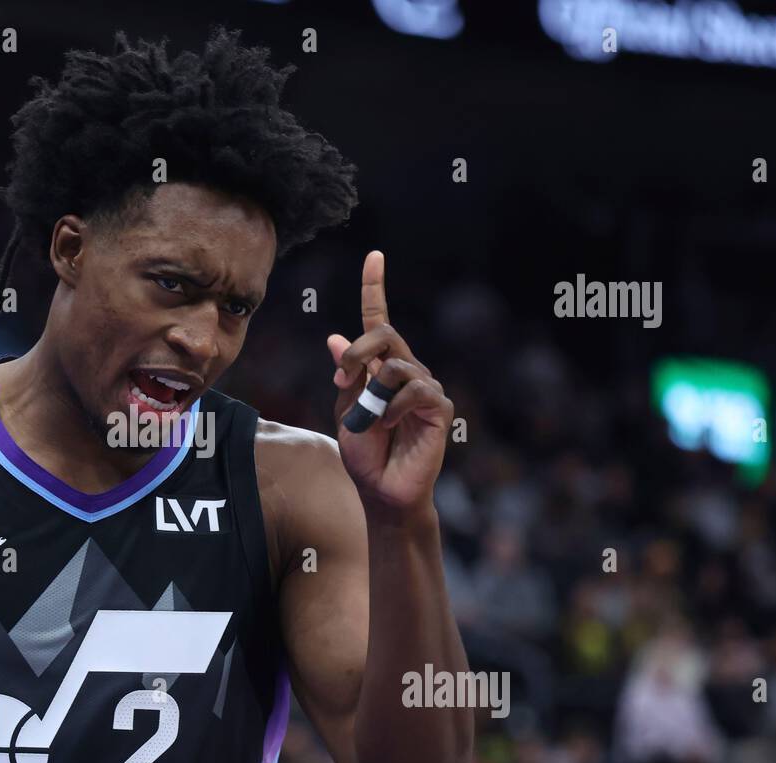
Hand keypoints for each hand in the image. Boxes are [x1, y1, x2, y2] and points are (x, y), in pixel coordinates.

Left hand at [328, 251, 453, 516]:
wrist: (382, 492)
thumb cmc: (364, 455)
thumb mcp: (344, 412)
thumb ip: (346, 377)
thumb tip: (336, 337)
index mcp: (381, 369)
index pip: (379, 321)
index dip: (375, 288)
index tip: (374, 256)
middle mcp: (406, 372)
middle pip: (386, 334)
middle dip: (360, 351)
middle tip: (342, 378)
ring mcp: (425, 388)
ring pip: (396, 366)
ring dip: (372, 395)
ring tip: (368, 423)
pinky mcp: (439, 407)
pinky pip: (415, 389)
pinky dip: (393, 408)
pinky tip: (388, 426)